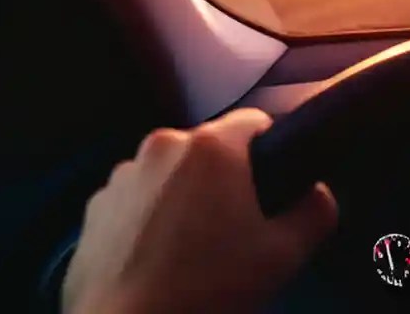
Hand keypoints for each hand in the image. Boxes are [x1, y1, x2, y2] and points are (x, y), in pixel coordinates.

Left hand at [62, 109, 337, 313]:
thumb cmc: (210, 288)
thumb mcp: (284, 255)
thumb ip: (316, 212)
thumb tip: (317, 193)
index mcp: (210, 148)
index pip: (255, 121)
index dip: (272, 151)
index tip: (272, 189)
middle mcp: (161, 147)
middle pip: (209, 150)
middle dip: (225, 179)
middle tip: (236, 230)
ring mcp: (120, 177)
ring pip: (170, 175)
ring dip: (184, 198)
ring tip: (191, 250)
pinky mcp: (92, 210)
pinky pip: (135, 201)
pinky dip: (149, 220)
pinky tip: (157, 261)